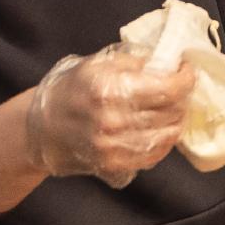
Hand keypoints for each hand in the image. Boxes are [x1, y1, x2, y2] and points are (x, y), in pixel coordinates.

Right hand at [24, 46, 198, 187]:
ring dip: (177, 120)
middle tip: (180, 89)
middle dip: (182, 97)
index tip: (187, 70)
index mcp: (109, 89)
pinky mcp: (113, 164)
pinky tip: (162, 129)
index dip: (186, 78)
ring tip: (174, 109)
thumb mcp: (96, 64)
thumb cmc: (70, 90)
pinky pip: (154, 155)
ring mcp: (113, 146)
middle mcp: (113, 120)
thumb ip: (133, 61)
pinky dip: (165, 141)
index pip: (168, 88)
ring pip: (168, 134)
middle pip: (172, 111)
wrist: (38, 128)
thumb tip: (168, 62)